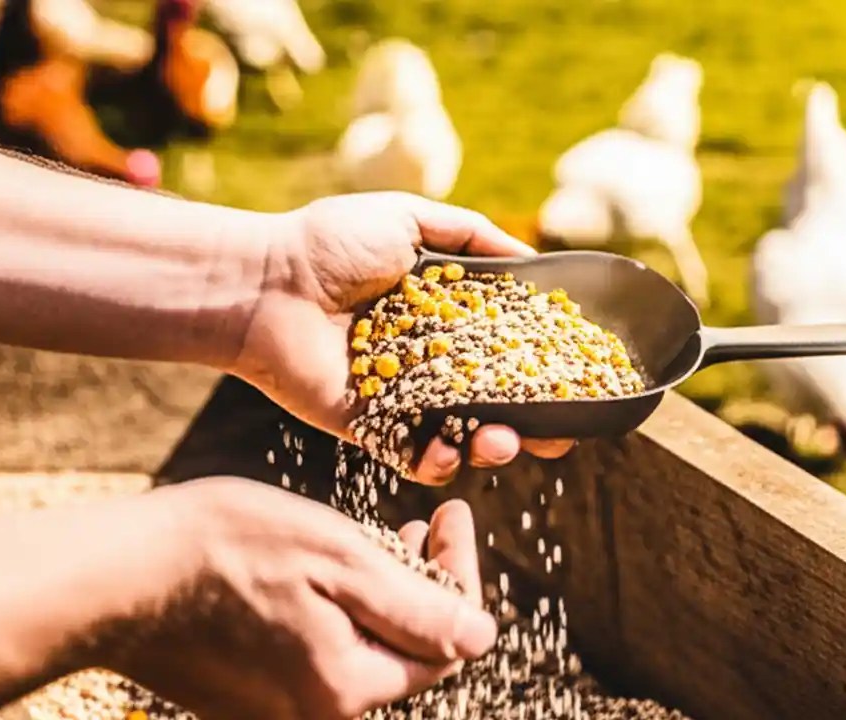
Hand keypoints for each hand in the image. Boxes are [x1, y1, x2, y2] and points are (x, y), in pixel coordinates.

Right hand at [104, 478, 495, 719]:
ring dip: (381, 597)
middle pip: (402, 653)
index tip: (453, 515)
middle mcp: (314, 717)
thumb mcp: (338, 559)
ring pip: (360, 652)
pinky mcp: (244, 702)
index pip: (444, 645)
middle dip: (424, 585)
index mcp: (346, 688)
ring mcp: (275, 714)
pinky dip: (336, 614)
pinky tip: (323, 570)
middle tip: (423, 522)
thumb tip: (480, 637)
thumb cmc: (225, 551)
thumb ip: (416, 607)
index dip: (461, 576)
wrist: (114, 578)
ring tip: (380, 538)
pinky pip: (315, 660)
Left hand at [234, 192, 573, 483]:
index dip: (546, 370)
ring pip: (464, 437)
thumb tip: (531, 259)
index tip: (580, 382)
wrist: (265, 281)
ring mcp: (403, 399)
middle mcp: (432, 362)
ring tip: (502, 441)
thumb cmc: (331, 242)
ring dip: (493, 447)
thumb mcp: (409, 219)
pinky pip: (413, 458)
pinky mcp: (371, 428)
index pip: (510, 350)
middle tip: (557, 436)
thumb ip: (472, 237)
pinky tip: (447, 448)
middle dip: (534, 425)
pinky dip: (436, 460)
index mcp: (447, 318)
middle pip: (499, 403)